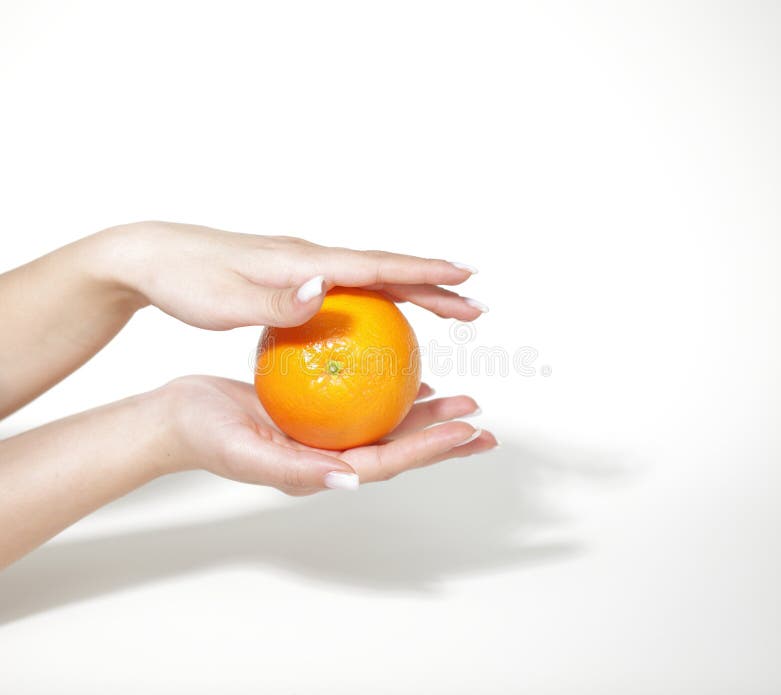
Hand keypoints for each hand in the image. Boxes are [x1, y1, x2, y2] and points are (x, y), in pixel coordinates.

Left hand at [94, 221, 487, 329]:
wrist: (155, 256)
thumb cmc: (188, 281)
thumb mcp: (225, 300)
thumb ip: (276, 302)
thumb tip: (324, 289)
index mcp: (305, 261)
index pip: (376, 266)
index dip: (423, 271)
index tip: (466, 276)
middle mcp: (313, 259)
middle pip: (386, 271)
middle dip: (434, 284)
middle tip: (476, 304)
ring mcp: (305, 266)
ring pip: (372, 279)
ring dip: (413, 291)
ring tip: (448, 309)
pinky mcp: (294, 277)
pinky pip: (351, 289)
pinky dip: (380, 300)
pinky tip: (384, 319)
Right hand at [159, 375, 496, 494]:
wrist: (176, 417)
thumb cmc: (203, 434)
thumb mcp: (245, 451)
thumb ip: (296, 470)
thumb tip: (347, 481)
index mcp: (319, 473)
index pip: (386, 462)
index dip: (429, 449)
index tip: (468, 432)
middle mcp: (329, 458)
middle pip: (399, 450)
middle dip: (444, 440)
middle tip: (483, 424)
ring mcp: (324, 437)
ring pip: (387, 426)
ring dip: (427, 417)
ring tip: (463, 403)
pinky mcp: (315, 415)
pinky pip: (362, 403)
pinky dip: (391, 394)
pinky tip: (410, 378)